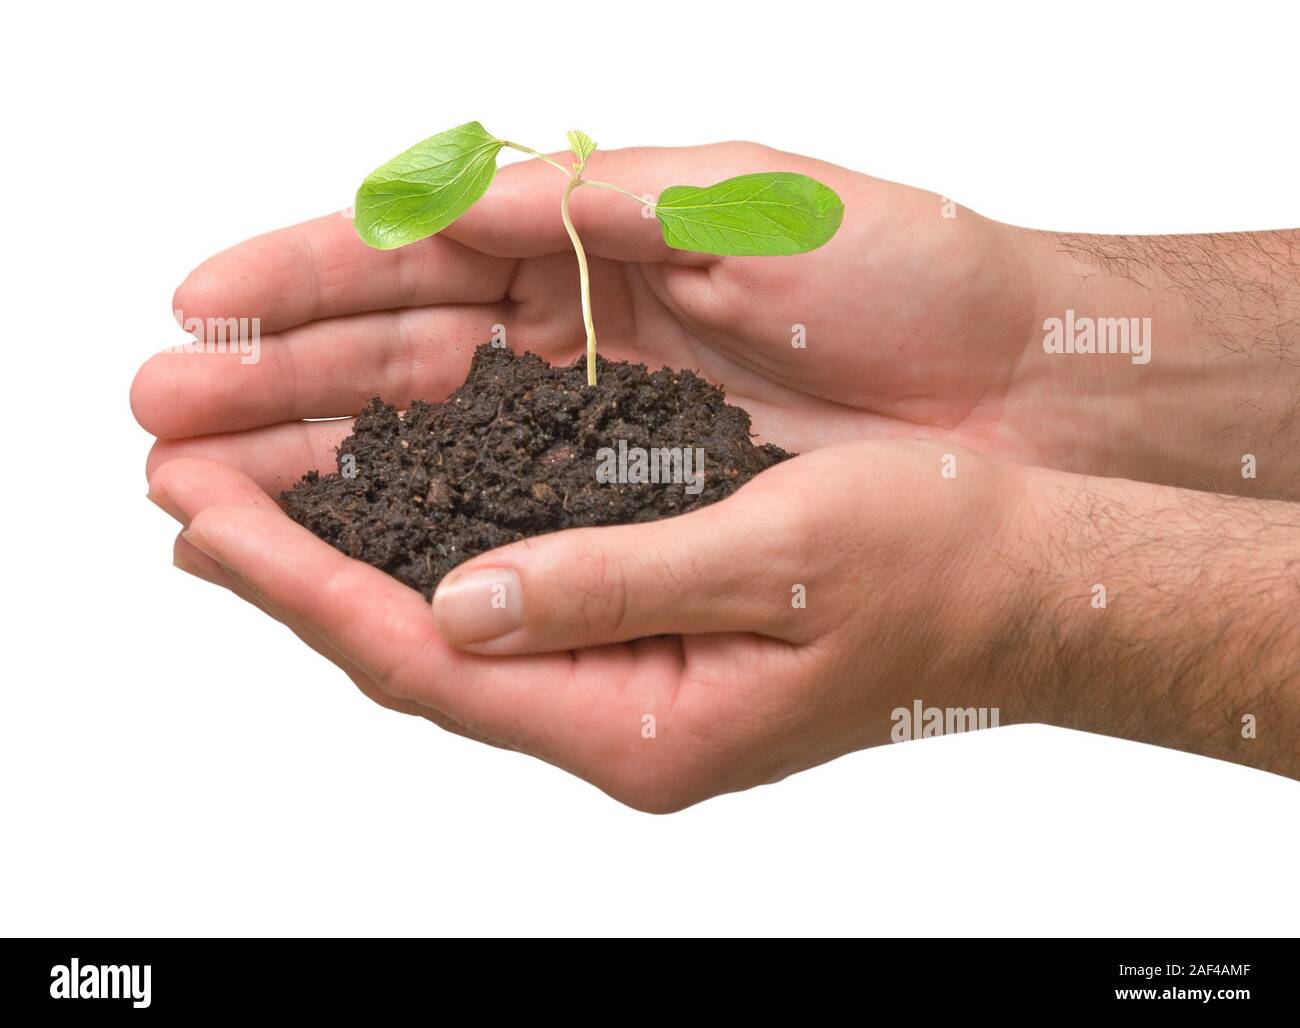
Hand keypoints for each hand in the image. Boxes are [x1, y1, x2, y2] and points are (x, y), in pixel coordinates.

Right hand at [131, 141, 1042, 493]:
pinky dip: (421, 529)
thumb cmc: (908, 273)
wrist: (1023, 385)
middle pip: (395, 363)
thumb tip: (433, 210)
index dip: (299, 276)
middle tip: (155, 412)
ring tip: (200, 480)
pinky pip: (511, 519)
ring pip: (431, 449)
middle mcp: (576, 346)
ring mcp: (601, 435)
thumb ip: (586, 199)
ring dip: (315, 462)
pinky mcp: (643, 511)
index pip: (414, 259)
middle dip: (271, 384)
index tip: (195, 300)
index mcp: (589, 249)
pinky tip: (337, 538)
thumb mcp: (740, 197)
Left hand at [147, 440, 1030, 810]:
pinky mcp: (651, 624)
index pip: (433, 664)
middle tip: (186, 495)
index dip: (307, 587)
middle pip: (417, 651)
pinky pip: (512, 591)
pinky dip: (435, 540)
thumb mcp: (780, 558)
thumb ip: (615, 588)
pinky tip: (388, 500)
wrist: (1025, 580)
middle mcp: (625, 713)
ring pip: (454, 620)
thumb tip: (463, 602)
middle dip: (294, 571)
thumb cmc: (935, 566)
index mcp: (650, 723)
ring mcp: (636, 675)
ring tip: (248, 494)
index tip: (205, 519)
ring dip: (351, 553)